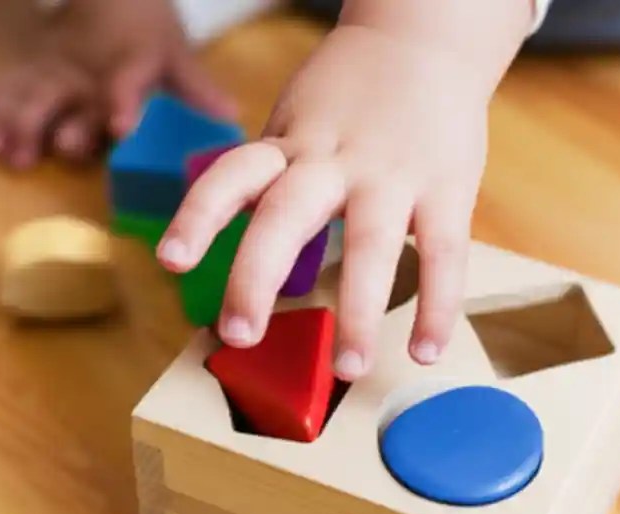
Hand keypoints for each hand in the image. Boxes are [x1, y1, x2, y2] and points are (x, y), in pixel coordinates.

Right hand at [0, 0, 235, 168]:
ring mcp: (53, 71)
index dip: (123, 103)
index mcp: (127, 63)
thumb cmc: (147, 34)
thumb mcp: (176, 56)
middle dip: (45, 124)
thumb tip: (231, 117)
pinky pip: (4, 87)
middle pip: (63, 95)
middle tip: (32, 153)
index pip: (127, 82)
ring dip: (9, 122)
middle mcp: (85, 70)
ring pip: (27, 94)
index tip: (119, 128)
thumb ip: (198, 88)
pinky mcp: (29, 71)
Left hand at [157, 14, 521, 380]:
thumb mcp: (299, 120)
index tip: (172, 261)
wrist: (427, 39)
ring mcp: (392, 175)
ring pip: (372, 242)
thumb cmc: (354, 93)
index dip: (199, 215)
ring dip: (358, 310)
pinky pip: (442, 254)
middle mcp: (334, 160)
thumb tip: (251, 254)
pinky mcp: (447, 188)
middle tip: (238, 334)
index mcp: (291, 144)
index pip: (233, 174)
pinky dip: (436, 306)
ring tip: (349, 368)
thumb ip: (277, 177)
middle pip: (287, 215)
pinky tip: (425, 349)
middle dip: (257, 276)